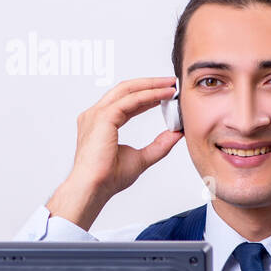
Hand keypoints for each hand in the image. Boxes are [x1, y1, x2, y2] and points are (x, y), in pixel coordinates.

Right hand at [46, 77, 182, 230]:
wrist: (94, 187)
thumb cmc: (107, 177)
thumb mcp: (142, 158)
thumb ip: (159, 145)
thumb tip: (175, 134)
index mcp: (101, 123)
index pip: (126, 102)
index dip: (147, 96)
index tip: (165, 94)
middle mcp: (96, 115)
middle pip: (125, 90)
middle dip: (149, 84)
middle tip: (169, 83)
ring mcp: (97, 114)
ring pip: (127, 90)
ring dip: (150, 85)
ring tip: (169, 85)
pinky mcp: (103, 117)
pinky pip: (130, 100)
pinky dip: (148, 95)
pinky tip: (162, 96)